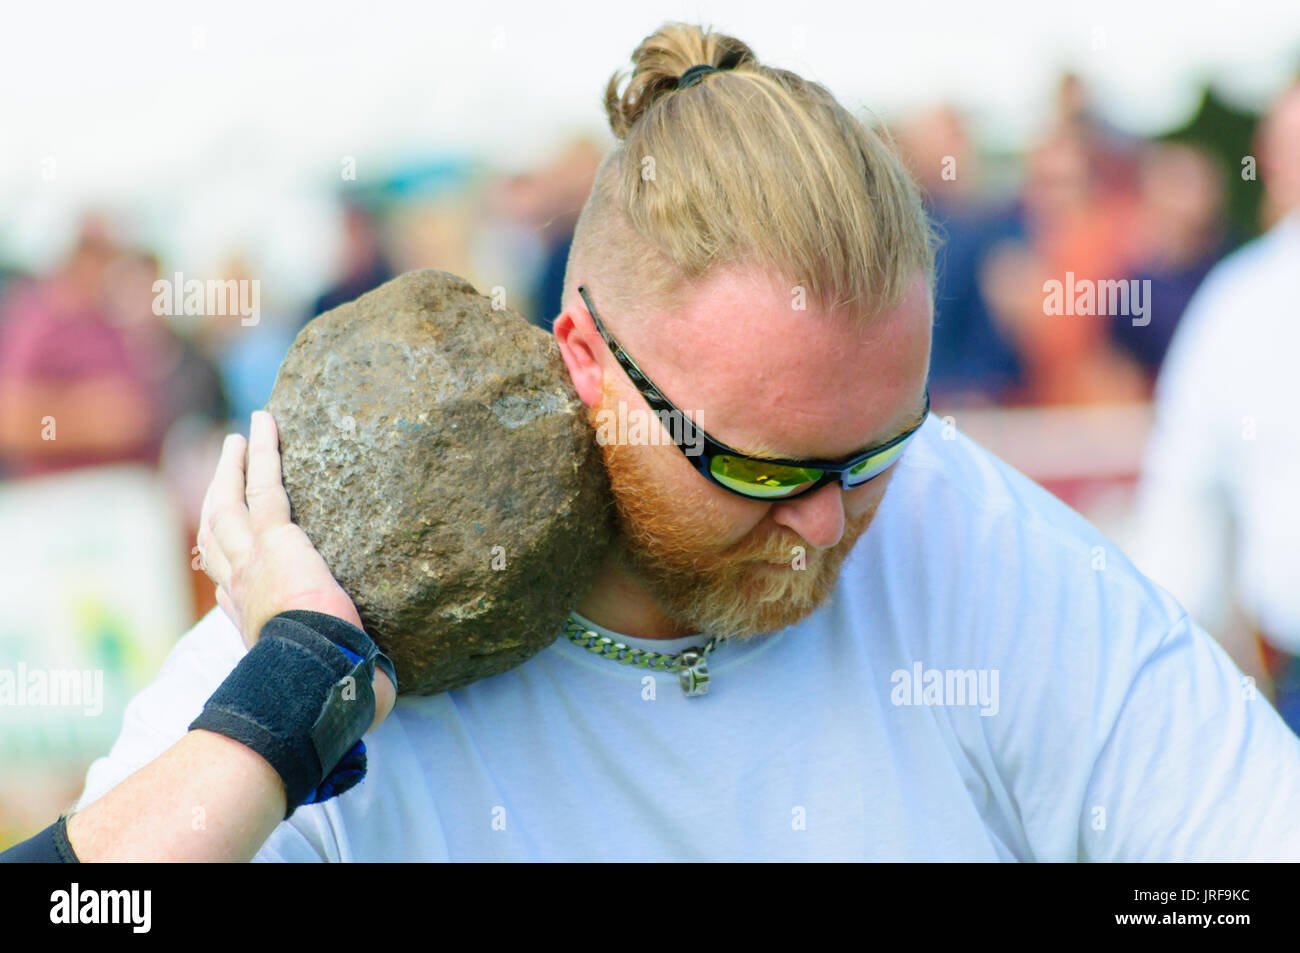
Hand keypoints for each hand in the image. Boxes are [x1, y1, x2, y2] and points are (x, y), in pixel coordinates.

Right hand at [197, 410, 394, 730]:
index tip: (223, 555)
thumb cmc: (329, 691)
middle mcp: (243, 588)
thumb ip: (347, 678)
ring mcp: (252, 560)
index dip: (225, 566)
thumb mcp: (332, 682)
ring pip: (231, 502)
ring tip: (239, 437)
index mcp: (252, 621)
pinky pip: (265, 484)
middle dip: (218, 500)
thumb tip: (379, 692)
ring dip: (234, 467)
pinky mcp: (277, 539)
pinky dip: (261, 450)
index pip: (230, 586)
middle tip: (222, 470)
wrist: (315, 677)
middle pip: (218, 534)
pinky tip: (264, 421)